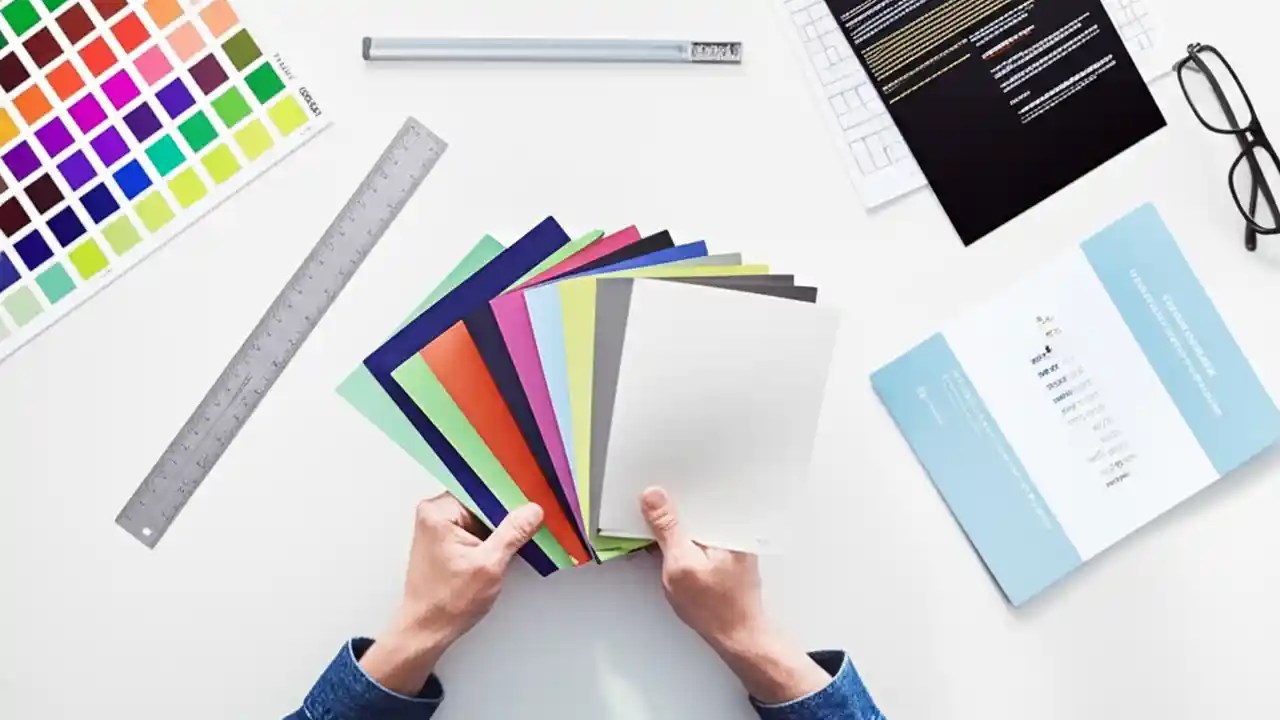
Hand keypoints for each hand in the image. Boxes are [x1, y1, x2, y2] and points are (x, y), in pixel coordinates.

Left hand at [360, 495, 543, 694]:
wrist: (426, 631)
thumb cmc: (447, 603)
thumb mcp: (489, 565)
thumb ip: (513, 533)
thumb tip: (532, 510)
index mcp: (438, 512)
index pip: (482, 490)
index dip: (510, 497)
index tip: (532, 503)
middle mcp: (435, 514)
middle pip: (482, 502)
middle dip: (506, 514)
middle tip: (531, 523)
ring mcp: (439, 527)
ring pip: (481, 517)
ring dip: (500, 529)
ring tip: (518, 541)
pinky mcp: (446, 541)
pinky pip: (475, 529)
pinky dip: (491, 538)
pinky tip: (504, 550)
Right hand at [641, 487, 830, 704]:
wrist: (738, 635)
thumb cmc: (714, 607)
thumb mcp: (680, 565)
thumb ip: (667, 528)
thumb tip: (653, 495)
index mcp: (729, 522)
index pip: (699, 490)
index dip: (672, 488)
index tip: (647, 490)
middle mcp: (734, 526)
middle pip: (697, 502)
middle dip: (671, 504)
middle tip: (645, 505)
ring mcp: (730, 538)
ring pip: (696, 519)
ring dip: (675, 522)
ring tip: (653, 524)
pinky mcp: (724, 551)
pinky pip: (699, 533)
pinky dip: (683, 536)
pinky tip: (667, 544)